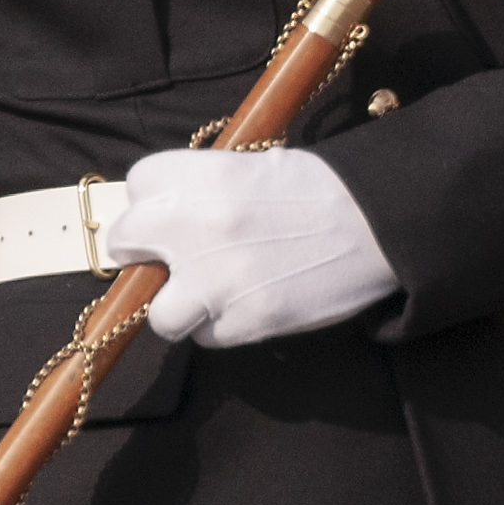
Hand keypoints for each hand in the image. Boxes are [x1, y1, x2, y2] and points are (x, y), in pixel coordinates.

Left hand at [102, 146, 396, 345]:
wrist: (377, 225)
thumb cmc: (318, 191)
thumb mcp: (250, 167)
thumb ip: (201, 189)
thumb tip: (162, 218)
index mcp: (202, 176)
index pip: (138, 186)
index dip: (152, 201)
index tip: (169, 212)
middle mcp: (197, 227)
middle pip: (126, 243)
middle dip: (146, 252)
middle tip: (172, 258)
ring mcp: (216, 281)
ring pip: (160, 313)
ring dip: (181, 307)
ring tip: (213, 295)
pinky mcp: (244, 322)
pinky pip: (207, 337)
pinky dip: (222, 326)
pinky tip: (250, 304)